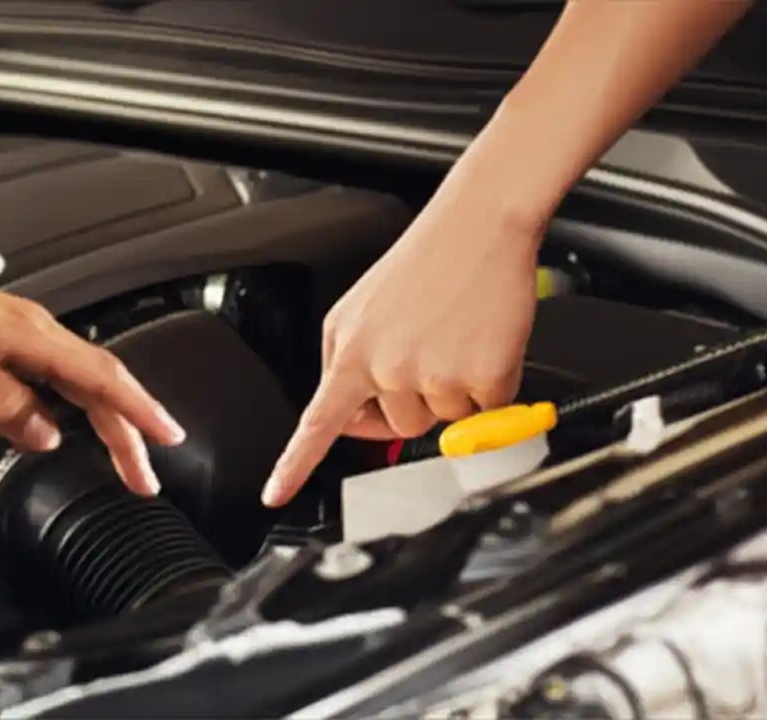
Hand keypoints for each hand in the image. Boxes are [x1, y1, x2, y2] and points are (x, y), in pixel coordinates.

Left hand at [0, 238, 185, 496]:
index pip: (103, 378)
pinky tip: (67, 427)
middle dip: (129, 431)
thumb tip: (46, 435)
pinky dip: (72, 409)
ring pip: (78, 385)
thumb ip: (5, 402)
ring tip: (122, 458)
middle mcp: (32, 334)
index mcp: (31, 335)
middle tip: (145, 476)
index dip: (139, 412)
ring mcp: (16, 339)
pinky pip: (51, 382)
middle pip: (99, 386)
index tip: (167, 438)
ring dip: (105, 422)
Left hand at [260, 190, 541, 506]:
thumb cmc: (426, 265)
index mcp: (349, 349)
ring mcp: (433, 374)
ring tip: (455, 339)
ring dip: (454, 392)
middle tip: (429, 351)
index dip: (294, 465)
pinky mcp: (481, 377)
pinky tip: (483, 343)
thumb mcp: (362, 311)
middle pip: (398, 426)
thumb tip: (356, 419)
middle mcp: (386, 367)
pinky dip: (492, 386)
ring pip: (443, 420)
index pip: (317, 421)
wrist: (478, 226)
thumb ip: (349, 365)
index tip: (274, 495)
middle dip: (415, 401)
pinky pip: (487, 410)